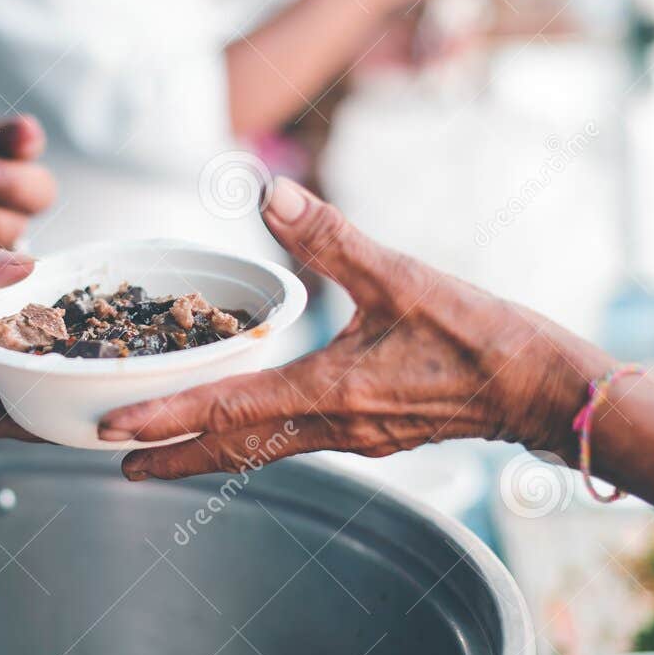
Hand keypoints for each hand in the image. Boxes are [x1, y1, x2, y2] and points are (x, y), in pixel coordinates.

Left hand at [97, 180, 603, 479]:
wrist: (540, 389)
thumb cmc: (481, 335)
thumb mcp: (403, 276)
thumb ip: (332, 238)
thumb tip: (272, 194)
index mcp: (329, 391)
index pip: (227, 409)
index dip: (166, 419)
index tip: (114, 431)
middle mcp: (331, 426)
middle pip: (231, 449)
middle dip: (170, 457)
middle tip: (113, 460)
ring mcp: (350, 438)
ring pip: (259, 452)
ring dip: (206, 453)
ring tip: (160, 453)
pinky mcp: (368, 435)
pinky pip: (290, 444)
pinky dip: (250, 441)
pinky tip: (241, 428)